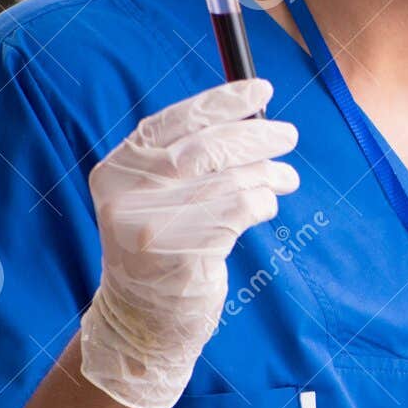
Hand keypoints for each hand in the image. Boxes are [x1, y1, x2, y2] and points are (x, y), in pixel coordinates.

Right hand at [79, 79, 298, 407]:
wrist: (145, 318)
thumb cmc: (166, 247)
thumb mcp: (158, 196)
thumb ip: (188, 159)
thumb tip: (253, 116)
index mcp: (119, 169)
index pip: (173, 121)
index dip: (221, 102)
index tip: (261, 89)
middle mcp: (127, 193)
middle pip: (206, 147)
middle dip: (256, 135)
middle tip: (289, 134)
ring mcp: (151, 224)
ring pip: (230, 180)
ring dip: (269, 174)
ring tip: (286, 177)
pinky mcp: (180, 252)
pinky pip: (239, 211)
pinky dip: (263, 202)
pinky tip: (267, 206)